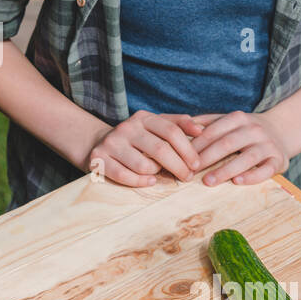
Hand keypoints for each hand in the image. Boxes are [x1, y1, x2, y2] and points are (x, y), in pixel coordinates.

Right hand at [84, 111, 204, 185]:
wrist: (98, 143)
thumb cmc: (137, 139)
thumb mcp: (155, 126)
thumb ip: (179, 124)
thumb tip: (201, 130)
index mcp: (143, 117)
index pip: (171, 131)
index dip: (187, 150)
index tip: (196, 164)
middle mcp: (126, 127)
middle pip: (160, 149)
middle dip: (179, 167)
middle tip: (187, 177)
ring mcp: (112, 143)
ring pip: (143, 166)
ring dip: (157, 174)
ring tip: (159, 174)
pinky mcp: (99, 158)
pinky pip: (125, 176)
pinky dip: (140, 182)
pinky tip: (150, 181)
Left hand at [190, 111, 290, 185]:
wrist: (282, 130)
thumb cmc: (246, 130)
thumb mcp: (230, 120)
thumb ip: (207, 122)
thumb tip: (180, 126)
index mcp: (239, 118)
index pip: (214, 131)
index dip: (197, 144)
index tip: (182, 157)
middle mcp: (254, 130)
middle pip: (228, 144)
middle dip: (207, 158)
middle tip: (190, 172)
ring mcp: (268, 145)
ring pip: (247, 157)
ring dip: (226, 170)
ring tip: (209, 181)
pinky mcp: (279, 159)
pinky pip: (266, 169)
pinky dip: (253, 176)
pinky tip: (237, 182)